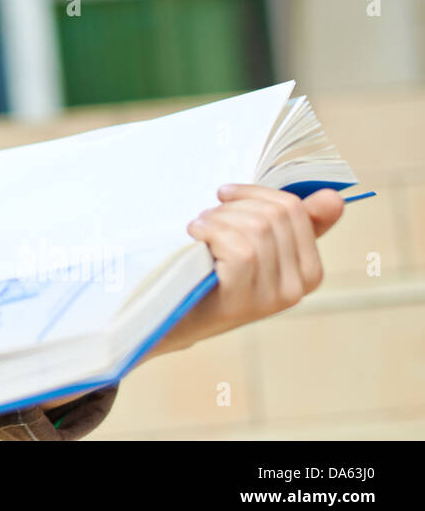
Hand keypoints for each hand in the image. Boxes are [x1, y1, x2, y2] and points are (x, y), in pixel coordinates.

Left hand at [174, 183, 344, 346]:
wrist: (177, 317)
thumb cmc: (215, 276)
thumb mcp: (257, 248)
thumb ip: (292, 224)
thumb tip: (334, 197)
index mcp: (310, 270)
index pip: (294, 209)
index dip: (254, 193)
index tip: (226, 195)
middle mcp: (299, 287)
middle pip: (274, 215)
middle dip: (234, 206)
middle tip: (209, 216)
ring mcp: (273, 297)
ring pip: (256, 228)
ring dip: (218, 219)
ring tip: (200, 227)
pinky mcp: (245, 300)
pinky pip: (240, 249)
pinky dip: (211, 232)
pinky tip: (196, 236)